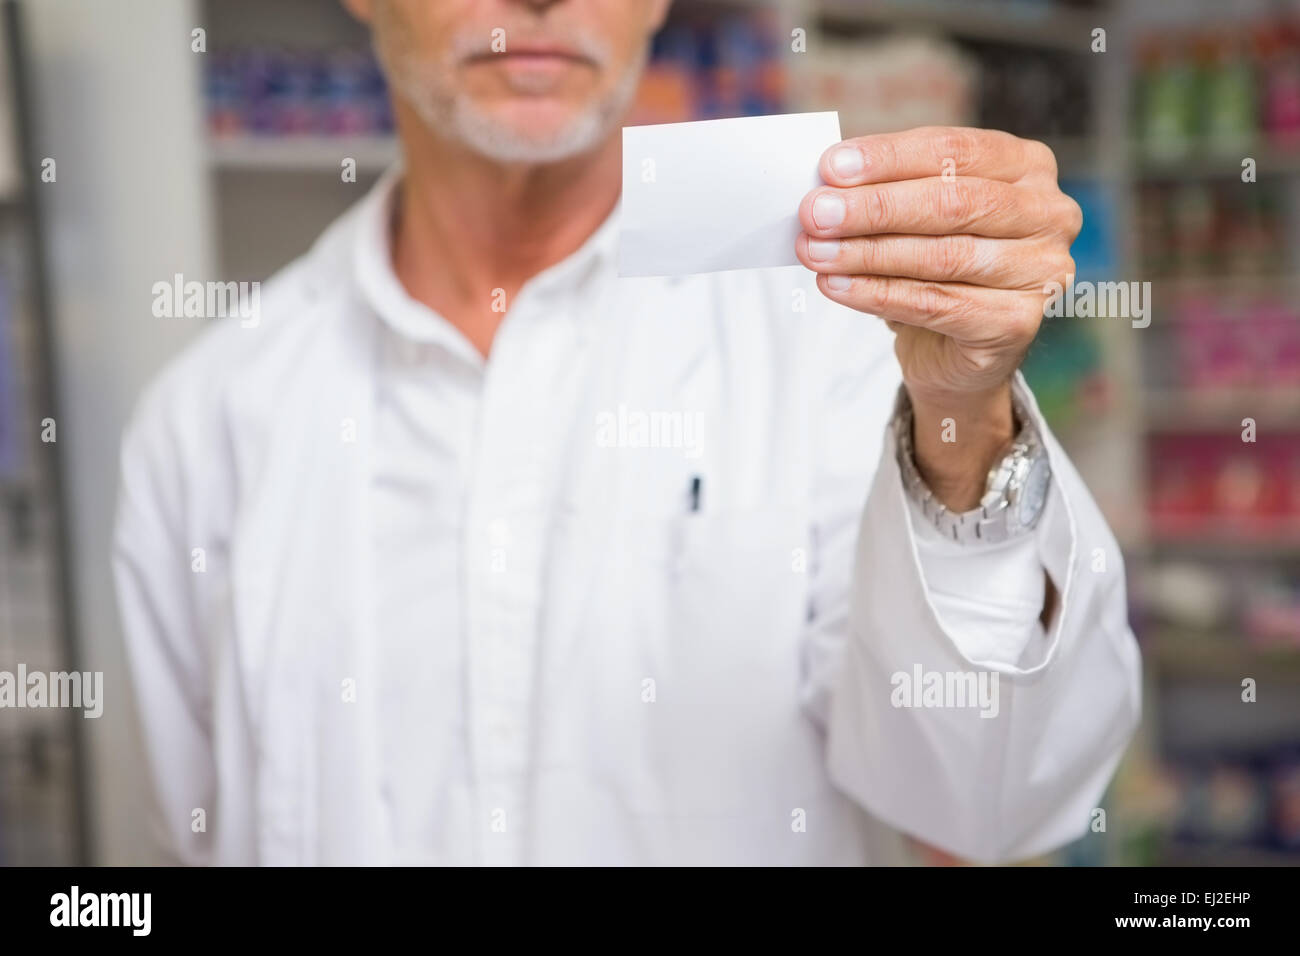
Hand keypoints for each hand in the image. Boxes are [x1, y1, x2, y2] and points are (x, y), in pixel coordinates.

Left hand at [794, 127, 1081, 508]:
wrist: (953, 351)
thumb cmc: (933, 267)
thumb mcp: (913, 215)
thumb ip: (884, 191)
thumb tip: (827, 183)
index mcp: (1026, 164)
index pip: (954, 150)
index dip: (889, 158)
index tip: (830, 167)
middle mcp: (1048, 212)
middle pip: (951, 202)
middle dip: (874, 208)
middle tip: (814, 213)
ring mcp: (1042, 269)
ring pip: (943, 256)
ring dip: (868, 254)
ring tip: (816, 252)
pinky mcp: (1019, 322)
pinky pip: (938, 305)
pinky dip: (879, 295)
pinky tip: (837, 286)